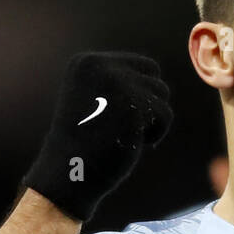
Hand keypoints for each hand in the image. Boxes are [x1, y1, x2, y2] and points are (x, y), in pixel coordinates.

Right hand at [21, 51, 172, 222]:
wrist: (68, 170)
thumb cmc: (82, 144)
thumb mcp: (94, 101)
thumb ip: (117, 85)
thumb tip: (155, 83)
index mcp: (86, 62)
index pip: (134, 64)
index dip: (137, 92)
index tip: (120, 117)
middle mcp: (101, 65)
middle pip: (152, 71)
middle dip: (150, 99)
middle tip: (134, 126)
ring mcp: (118, 82)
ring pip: (161, 92)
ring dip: (153, 118)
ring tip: (131, 136)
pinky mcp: (133, 104)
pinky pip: (164, 113)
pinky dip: (157, 132)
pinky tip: (137, 143)